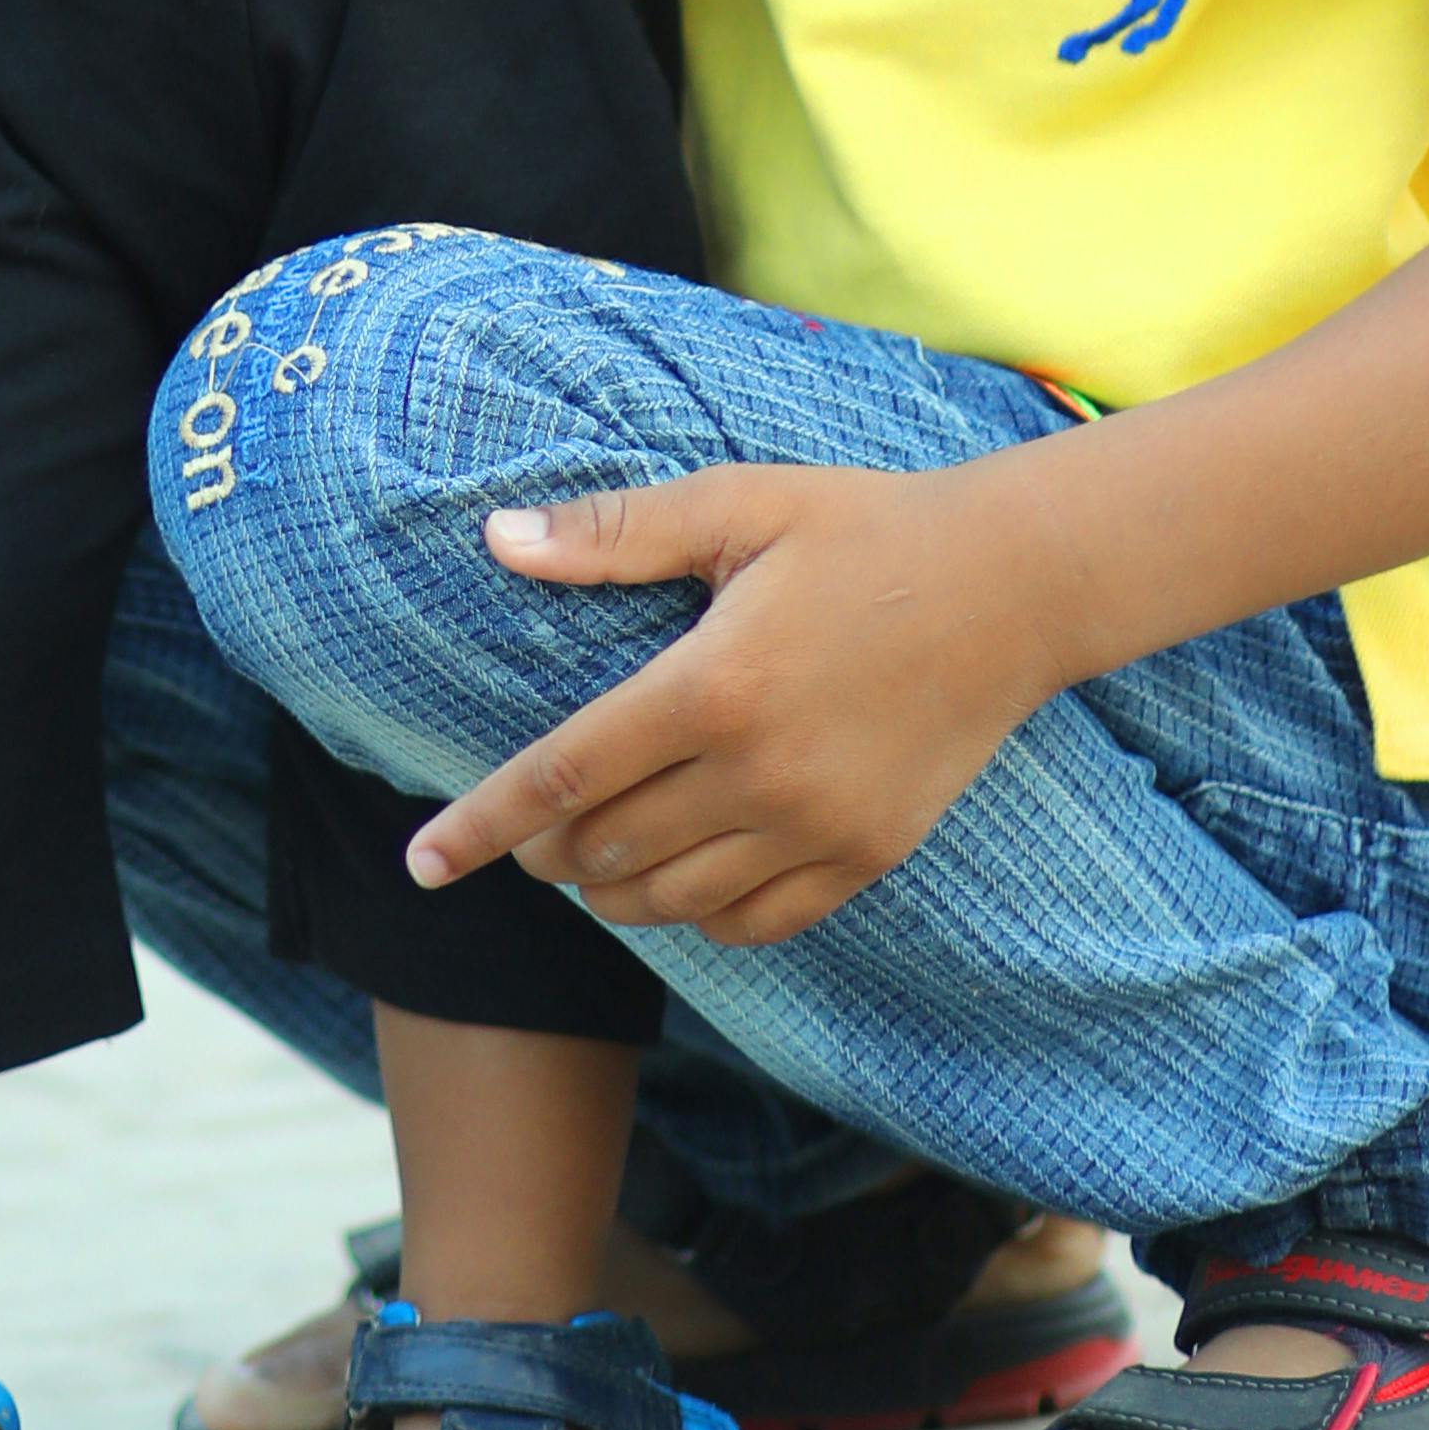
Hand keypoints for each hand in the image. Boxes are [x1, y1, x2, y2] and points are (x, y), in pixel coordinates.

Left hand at [403, 458, 1042, 946]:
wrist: (1009, 587)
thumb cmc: (861, 530)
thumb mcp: (737, 506)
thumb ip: (615, 533)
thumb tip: (499, 539)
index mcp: (714, 685)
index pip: (565, 775)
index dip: (482, 824)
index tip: (420, 862)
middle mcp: (760, 773)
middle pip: (608, 850)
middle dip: (548, 847)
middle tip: (534, 824)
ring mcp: (817, 826)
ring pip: (672, 901)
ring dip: (612, 887)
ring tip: (595, 853)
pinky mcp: (864, 858)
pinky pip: (753, 923)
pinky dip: (698, 913)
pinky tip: (683, 875)